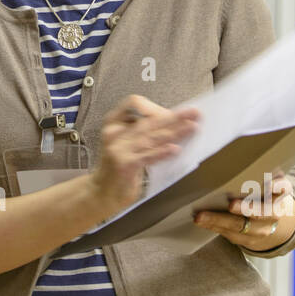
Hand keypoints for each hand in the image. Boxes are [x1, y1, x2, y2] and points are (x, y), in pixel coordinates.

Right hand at [89, 95, 198, 217]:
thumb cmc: (116, 167)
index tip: (171, 112)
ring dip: (175, 132)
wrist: (101, 192)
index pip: (134, 103)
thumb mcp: (124, 142)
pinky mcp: (125, 165)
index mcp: (113, 122)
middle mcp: (114, 133)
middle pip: (149, 120)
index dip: (154, 106)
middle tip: (194, 113)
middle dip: (174, 117)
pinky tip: (175, 149)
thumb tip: (171, 121)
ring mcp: (118, 149)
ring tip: (191, 127)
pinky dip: (162, 152)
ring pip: (151, 137)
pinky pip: (147, 156)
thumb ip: (141, 131)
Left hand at [193, 173, 294, 251]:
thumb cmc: (262, 192)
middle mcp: (274, 213)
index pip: (283, 188)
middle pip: (261, 212)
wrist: (270, 221)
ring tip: (200, 216)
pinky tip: (201, 221)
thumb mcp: (266, 180)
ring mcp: (261, 229)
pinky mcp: (247, 240)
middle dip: (246, 208)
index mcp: (280, 193)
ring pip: (240, 226)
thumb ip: (259, 170)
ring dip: (218, 220)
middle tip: (231, 204)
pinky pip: (229, 234)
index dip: (279, 187)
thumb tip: (241, 148)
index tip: (272, 184)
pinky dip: (213, 226)